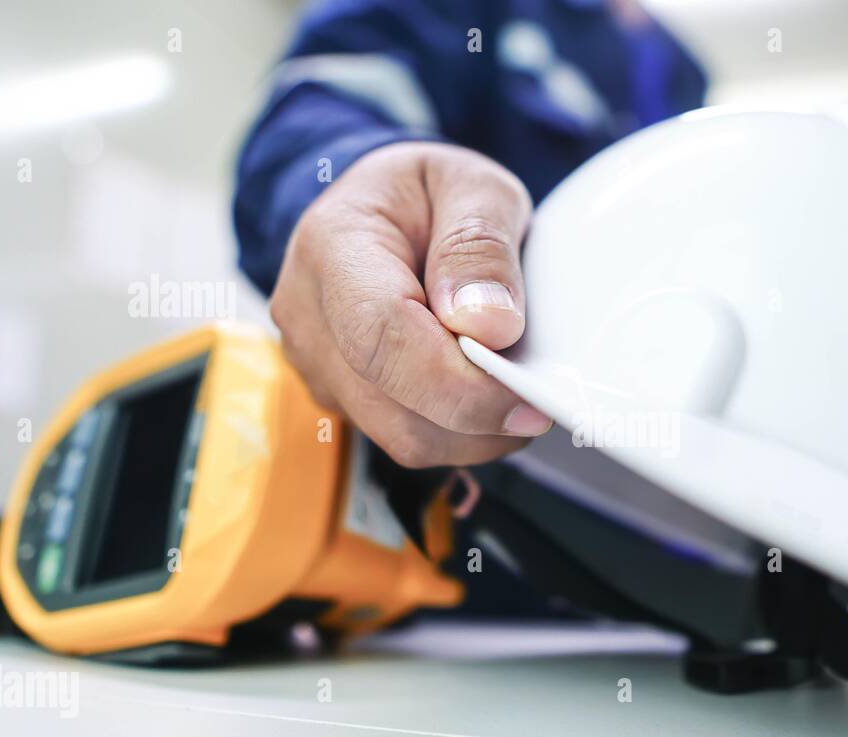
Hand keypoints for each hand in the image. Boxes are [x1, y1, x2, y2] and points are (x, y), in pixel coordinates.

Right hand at [270, 141, 551, 467]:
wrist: (387, 210)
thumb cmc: (428, 194)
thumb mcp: (474, 187)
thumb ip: (481, 246)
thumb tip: (487, 326)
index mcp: (331, 247)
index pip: (384, 338)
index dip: (461, 384)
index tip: (527, 397)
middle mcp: (308, 315)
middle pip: (394, 409)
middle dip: (479, 416)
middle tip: (540, 396)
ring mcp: (317, 365)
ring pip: (404, 438)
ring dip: (474, 430)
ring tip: (513, 384)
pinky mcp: (342, 399)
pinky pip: (407, 437)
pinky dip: (459, 430)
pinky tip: (483, 390)